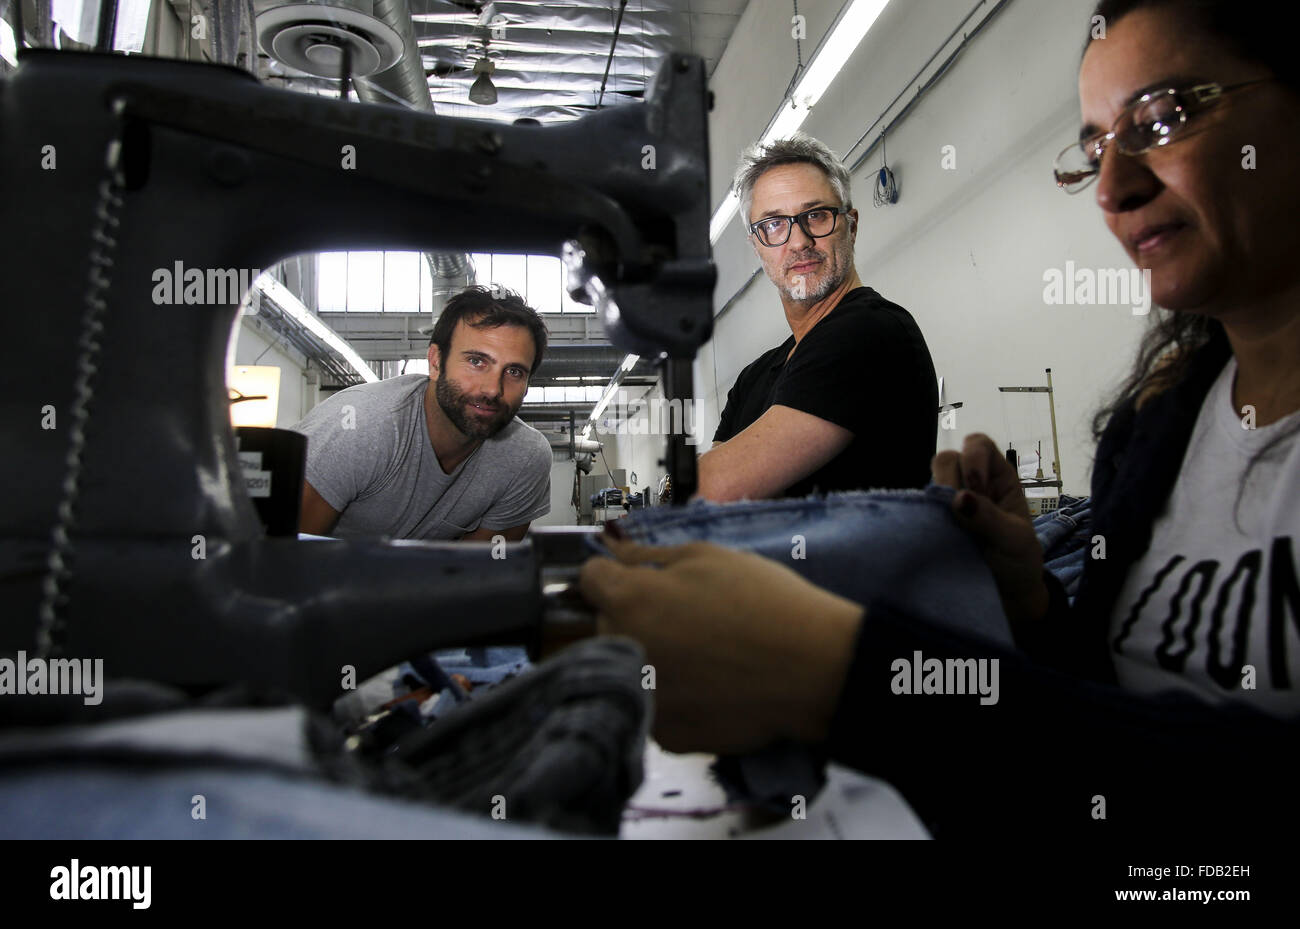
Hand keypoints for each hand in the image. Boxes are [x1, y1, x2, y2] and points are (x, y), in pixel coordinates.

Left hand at [578, 538, 863, 755]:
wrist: (811, 669)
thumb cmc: (764, 601)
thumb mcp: (707, 556)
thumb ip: (649, 555)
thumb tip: (614, 550)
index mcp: (628, 600)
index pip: (592, 578)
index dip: (615, 573)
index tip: (639, 579)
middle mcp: (621, 651)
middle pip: (607, 625)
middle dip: (634, 616)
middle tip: (684, 616)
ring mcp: (640, 698)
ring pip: (629, 669)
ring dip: (651, 658)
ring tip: (702, 654)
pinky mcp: (665, 735)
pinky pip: (655, 707)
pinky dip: (674, 697)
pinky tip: (710, 687)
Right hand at [931, 433, 1047, 625]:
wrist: (1006, 595)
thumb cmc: (1018, 561)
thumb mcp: (1014, 540)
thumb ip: (990, 518)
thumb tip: (958, 498)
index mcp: (998, 478)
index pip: (979, 445)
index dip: (973, 459)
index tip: (977, 488)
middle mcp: (971, 484)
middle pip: (947, 459)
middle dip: (950, 480)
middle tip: (958, 511)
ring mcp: (949, 503)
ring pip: (929, 481)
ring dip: (936, 498)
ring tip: (950, 527)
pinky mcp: (933, 522)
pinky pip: (920, 508)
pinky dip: (923, 515)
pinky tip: (935, 532)